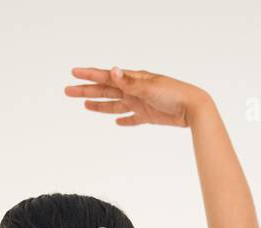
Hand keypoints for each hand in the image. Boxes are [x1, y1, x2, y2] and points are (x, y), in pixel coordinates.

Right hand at [65, 67, 209, 127]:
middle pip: (105, 91)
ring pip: (114, 105)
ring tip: (85, 105)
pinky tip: (117, 123)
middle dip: (86, 91)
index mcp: (132, 80)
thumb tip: (112, 71)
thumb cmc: (173, 94)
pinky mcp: (148, 116)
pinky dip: (124, 121)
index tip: (73, 73)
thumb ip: (129, 81)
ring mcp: (140, 103)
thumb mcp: (149, 87)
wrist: (192, 108)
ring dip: (100, 105)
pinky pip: (132, 119)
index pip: (106, 77)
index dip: (89, 75)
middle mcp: (134, 90)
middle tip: (68, 91)